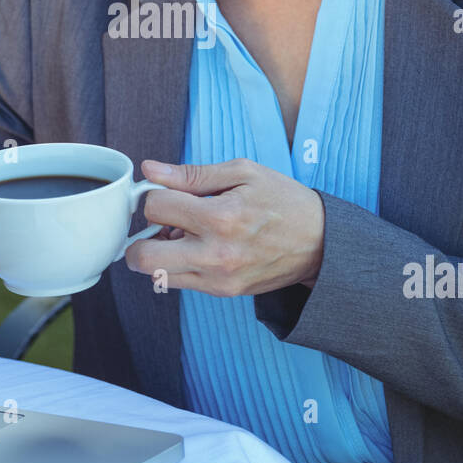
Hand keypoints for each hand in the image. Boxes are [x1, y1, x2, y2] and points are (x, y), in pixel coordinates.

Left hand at [124, 157, 325, 297]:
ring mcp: (218, 279)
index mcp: (220, 217)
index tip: (166, 192)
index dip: (155, 194)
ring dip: (159, 253)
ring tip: (183, 235)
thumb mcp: (242, 173)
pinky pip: (179, 283)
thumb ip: (191, 174)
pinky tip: (198, 248)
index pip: (156, 207)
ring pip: (156, 274)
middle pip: (142, 256)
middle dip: (142, 235)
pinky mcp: (223, 292)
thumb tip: (150, 170)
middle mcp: (215, 254)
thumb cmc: (283, 201)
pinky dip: (177, 265)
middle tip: (161, 222)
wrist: (321, 242)